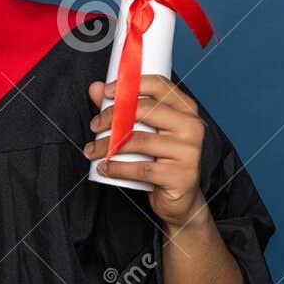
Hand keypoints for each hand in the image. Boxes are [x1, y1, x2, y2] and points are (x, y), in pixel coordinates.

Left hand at [83, 75, 211, 231]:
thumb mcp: (145, 131)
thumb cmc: (161, 159)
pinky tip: (103, 167)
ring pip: (138, 141)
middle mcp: (191, 127)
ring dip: (107, 145)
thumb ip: (121, 108)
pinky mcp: (179, 176)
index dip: (130, 85)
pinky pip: (140, 168)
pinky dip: (116, 168)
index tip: (106, 92)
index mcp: (186, 110)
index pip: (159, 85)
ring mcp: (188, 152)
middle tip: (95, 126)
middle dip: (112, 116)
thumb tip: (95, 88)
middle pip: (144, 110)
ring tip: (92, 150)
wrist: (180, 199)